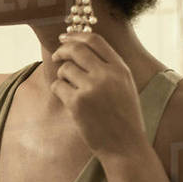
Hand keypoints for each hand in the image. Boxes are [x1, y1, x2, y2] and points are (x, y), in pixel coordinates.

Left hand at [50, 31, 147, 158]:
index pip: (95, 40)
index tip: (65, 38)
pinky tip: (67, 100)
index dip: (76, 35)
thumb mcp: (125, 86)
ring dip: (62, 75)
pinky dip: (58, 90)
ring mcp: (91, 89)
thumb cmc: (124, 118)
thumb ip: (109, 67)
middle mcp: (106, 75)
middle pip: (76, 49)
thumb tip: (81, 47)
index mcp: (120, 69)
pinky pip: (58, 86)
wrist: (126, 146)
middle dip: (62, 50)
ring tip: (71, 88)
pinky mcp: (77, 104)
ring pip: (65, 68)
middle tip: (56, 56)